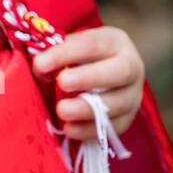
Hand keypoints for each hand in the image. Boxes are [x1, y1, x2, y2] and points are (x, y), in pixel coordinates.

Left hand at [31, 25, 144, 140]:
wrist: (101, 75)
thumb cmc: (80, 59)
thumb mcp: (70, 49)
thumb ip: (55, 56)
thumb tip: (40, 68)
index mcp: (114, 42)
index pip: (92, 44)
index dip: (66, 53)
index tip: (40, 63)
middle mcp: (131, 66)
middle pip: (120, 71)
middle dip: (89, 77)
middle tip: (62, 82)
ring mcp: (133, 95)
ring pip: (119, 103)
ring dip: (88, 108)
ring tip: (62, 111)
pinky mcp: (127, 119)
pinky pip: (113, 127)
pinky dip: (90, 130)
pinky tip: (70, 129)